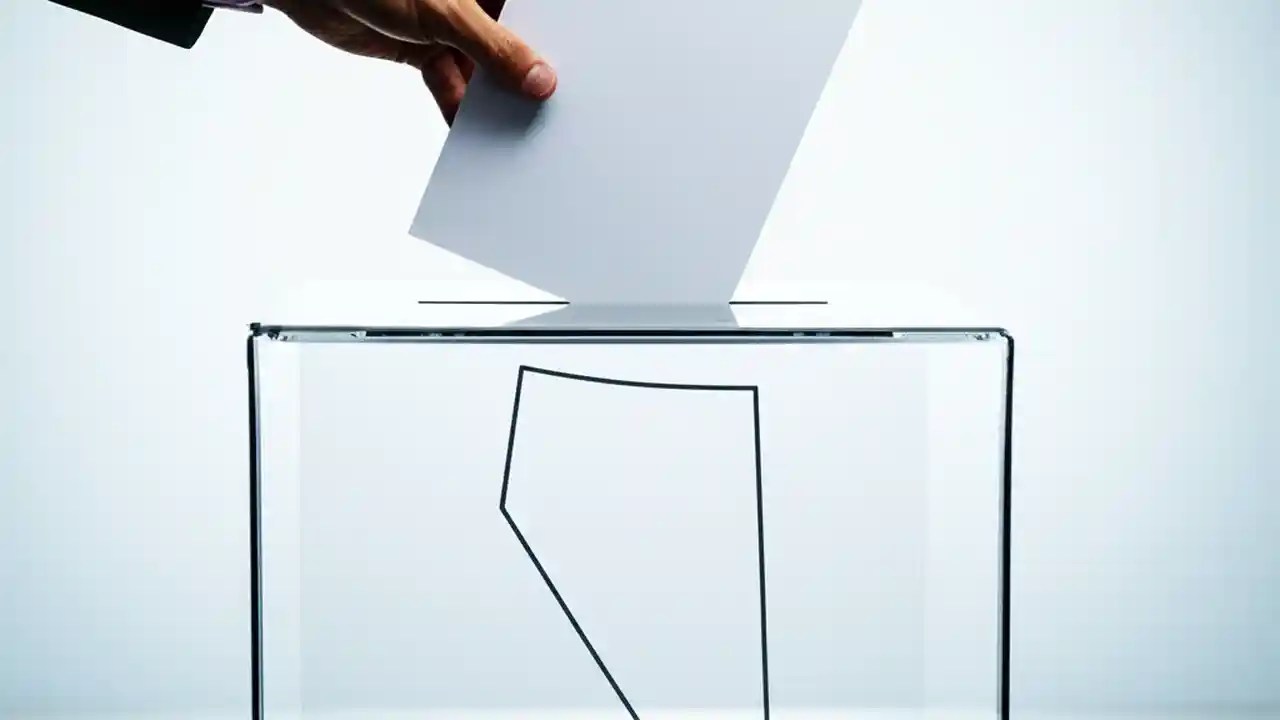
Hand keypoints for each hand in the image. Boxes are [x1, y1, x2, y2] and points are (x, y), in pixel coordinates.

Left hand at [264, 0, 556, 123]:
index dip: (559, 44)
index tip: (576, 79)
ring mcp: (449, 24)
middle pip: (513, 44)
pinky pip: (451, 82)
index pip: (536, 14)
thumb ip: (494, 47)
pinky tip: (469, 130)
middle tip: (547, 112)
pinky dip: (457, 106)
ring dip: (492, 98)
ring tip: (512, 130)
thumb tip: (539, 80)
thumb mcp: (444, 12)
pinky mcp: (424, 47)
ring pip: (483, 68)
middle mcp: (475, 1)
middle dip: (525, 78)